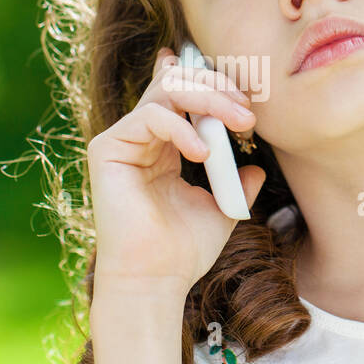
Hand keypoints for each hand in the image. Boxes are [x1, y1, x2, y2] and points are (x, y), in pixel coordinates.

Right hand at [88, 47, 265, 303]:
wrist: (155, 279)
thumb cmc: (184, 250)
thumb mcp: (222, 209)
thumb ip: (236, 184)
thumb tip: (257, 167)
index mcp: (164, 147)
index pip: (183, 95)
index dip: (212, 84)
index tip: (249, 100)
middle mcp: (141, 138)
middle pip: (176, 84)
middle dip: (217, 87)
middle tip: (249, 111)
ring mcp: (122, 141)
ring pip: (166, 92)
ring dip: (209, 100)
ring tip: (240, 122)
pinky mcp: (107, 148)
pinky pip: (149, 117)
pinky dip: (181, 127)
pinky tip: (203, 153)